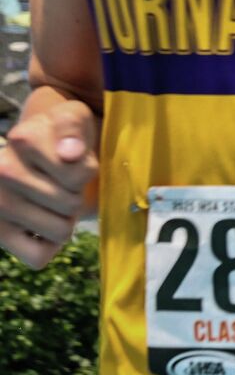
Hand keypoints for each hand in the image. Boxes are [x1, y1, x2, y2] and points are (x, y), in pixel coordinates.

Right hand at [0, 100, 97, 267]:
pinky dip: (49, 246)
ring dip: (65, 220)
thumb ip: (72, 128)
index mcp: (23, 139)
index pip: (81, 174)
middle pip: (72, 205)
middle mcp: (2, 172)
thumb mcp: (71, 118)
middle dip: (76, 196)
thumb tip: (69, 154)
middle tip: (62, 184)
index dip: (87, 170)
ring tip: (52, 202)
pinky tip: (42, 226)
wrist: (28, 152)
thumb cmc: (58, 137)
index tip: (72, 158)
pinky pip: (38, 256)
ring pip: (60, 231)